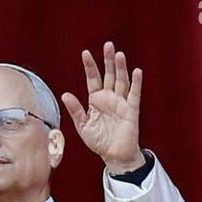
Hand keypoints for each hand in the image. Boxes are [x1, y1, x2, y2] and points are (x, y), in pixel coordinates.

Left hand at [61, 41, 143, 173]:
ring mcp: (121, 103)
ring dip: (121, 68)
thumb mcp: (83, 126)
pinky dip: (136, 83)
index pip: (93, 79)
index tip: (85, 53)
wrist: (114, 156)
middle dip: (108, 60)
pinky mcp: (131, 111)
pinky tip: (136, 71)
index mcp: (96, 100)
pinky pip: (134, 95)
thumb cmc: (99, 141)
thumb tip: (65, 94)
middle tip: (108, 45)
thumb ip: (75, 110)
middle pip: (109, 75)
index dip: (90, 66)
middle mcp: (109, 98)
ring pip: (121, 81)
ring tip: (119, 54)